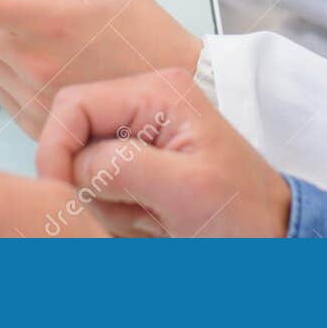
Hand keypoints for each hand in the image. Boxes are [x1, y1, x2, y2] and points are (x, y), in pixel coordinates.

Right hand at [35, 69, 291, 237]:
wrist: (269, 237)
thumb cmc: (244, 211)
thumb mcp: (185, 188)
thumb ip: (124, 166)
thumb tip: (73, 163)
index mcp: (159, 90)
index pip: (74, 103)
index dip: (57, 147)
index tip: (59, 191)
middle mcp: (146, 103)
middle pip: (74, 134)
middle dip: (87, 180)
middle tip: (127, 209)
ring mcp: (142, 134)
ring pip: (83, 166)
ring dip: (105, 201)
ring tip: (151, 215)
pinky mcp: (140, 164)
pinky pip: (99, 186)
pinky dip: (114, 210)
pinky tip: (151, 218)